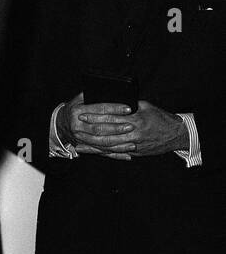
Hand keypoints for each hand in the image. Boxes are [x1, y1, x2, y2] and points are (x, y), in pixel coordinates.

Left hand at [65, 96, 188, 159]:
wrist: (177, 135)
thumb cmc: (161, 118)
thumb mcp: (146, 106)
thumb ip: (129, 104)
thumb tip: (112, 100)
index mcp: (135, 119)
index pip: (110, 117)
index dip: (95, 116)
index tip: (83, 113)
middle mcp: (134, 133)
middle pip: (107, 132)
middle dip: (89, 130)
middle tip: (76, 126)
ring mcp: (134, 145)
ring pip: (109, 145)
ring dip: (92, 144)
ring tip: (78, 141)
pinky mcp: (135, 153)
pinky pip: (116, 153)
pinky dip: (102, 153)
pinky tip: (91, 151)